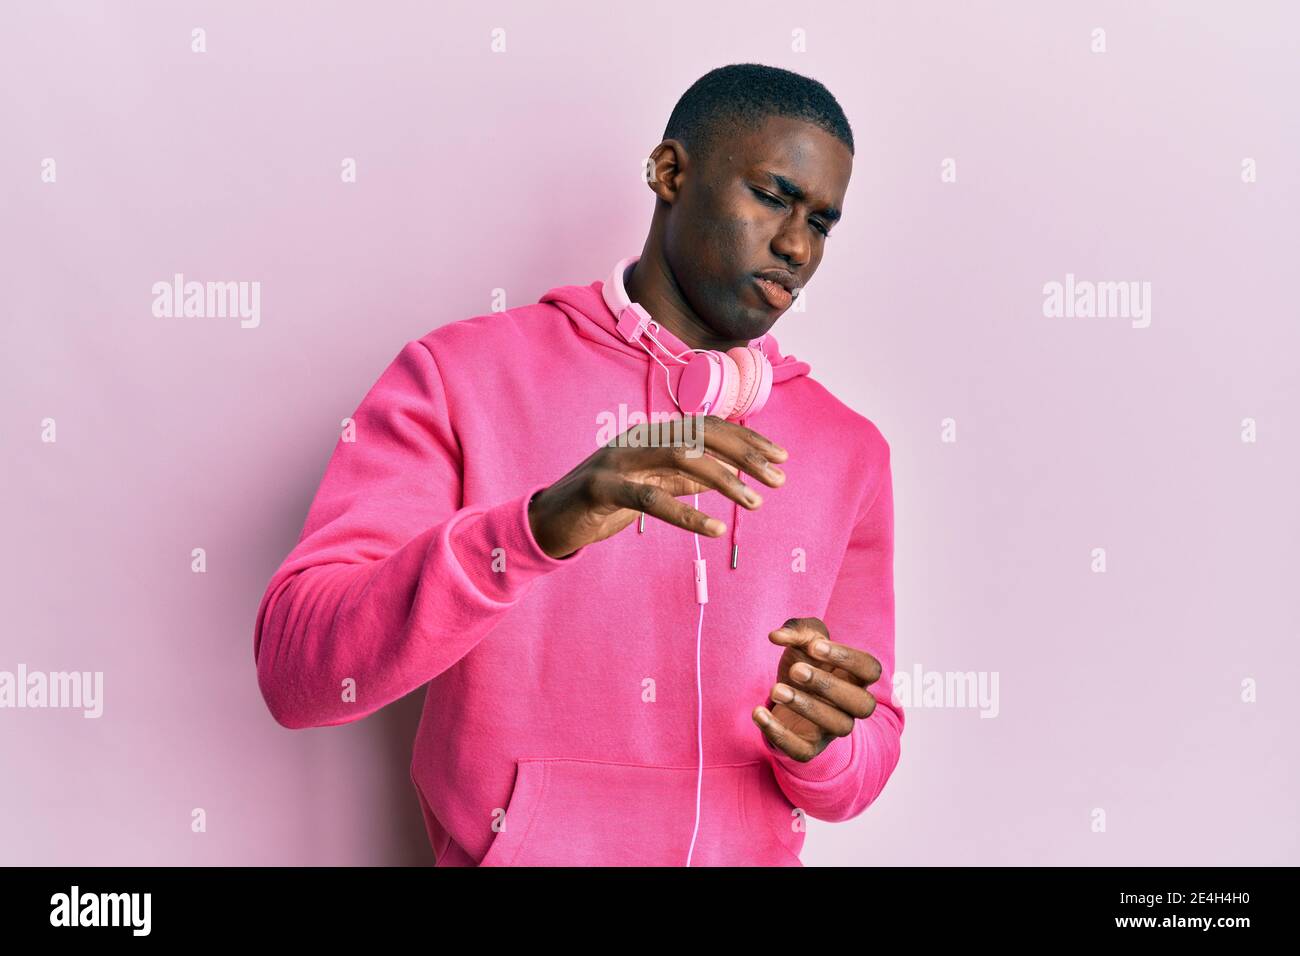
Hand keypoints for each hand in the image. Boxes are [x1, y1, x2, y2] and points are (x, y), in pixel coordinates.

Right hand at [526, 415, 787, 558]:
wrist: (547, 521)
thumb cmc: (602, 504)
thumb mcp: (651, 486)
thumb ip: (684, 479)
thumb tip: (727, 475)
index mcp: (651, 434)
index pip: (708, 427)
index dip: (747, 440)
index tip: (780, 458)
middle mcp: (637, 438)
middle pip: (702, 435)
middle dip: (745, 454)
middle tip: (778, 478)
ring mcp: (617, 460)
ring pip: (682, 458)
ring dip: (724, 480)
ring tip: (755, 502)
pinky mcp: (602, 488)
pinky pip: (651, 499)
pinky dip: (686, 513)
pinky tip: (714, 528)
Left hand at [753, 617, 881, 761]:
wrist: (783, 697)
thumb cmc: (802, 663)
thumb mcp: (802, 640)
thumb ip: (796, 631)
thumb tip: (777, 636)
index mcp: (855, 677)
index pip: (870, 669)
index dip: (847, 658)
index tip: (814, 646)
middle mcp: (850, 706)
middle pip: (863, 704)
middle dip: (829, 686)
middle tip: (796, 670)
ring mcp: (832, 730)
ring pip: (838, 726)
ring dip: (806, 707)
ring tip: (776, 690)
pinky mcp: (809, 747)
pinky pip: (802, 750)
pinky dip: (779, 733)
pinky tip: (759, 713)